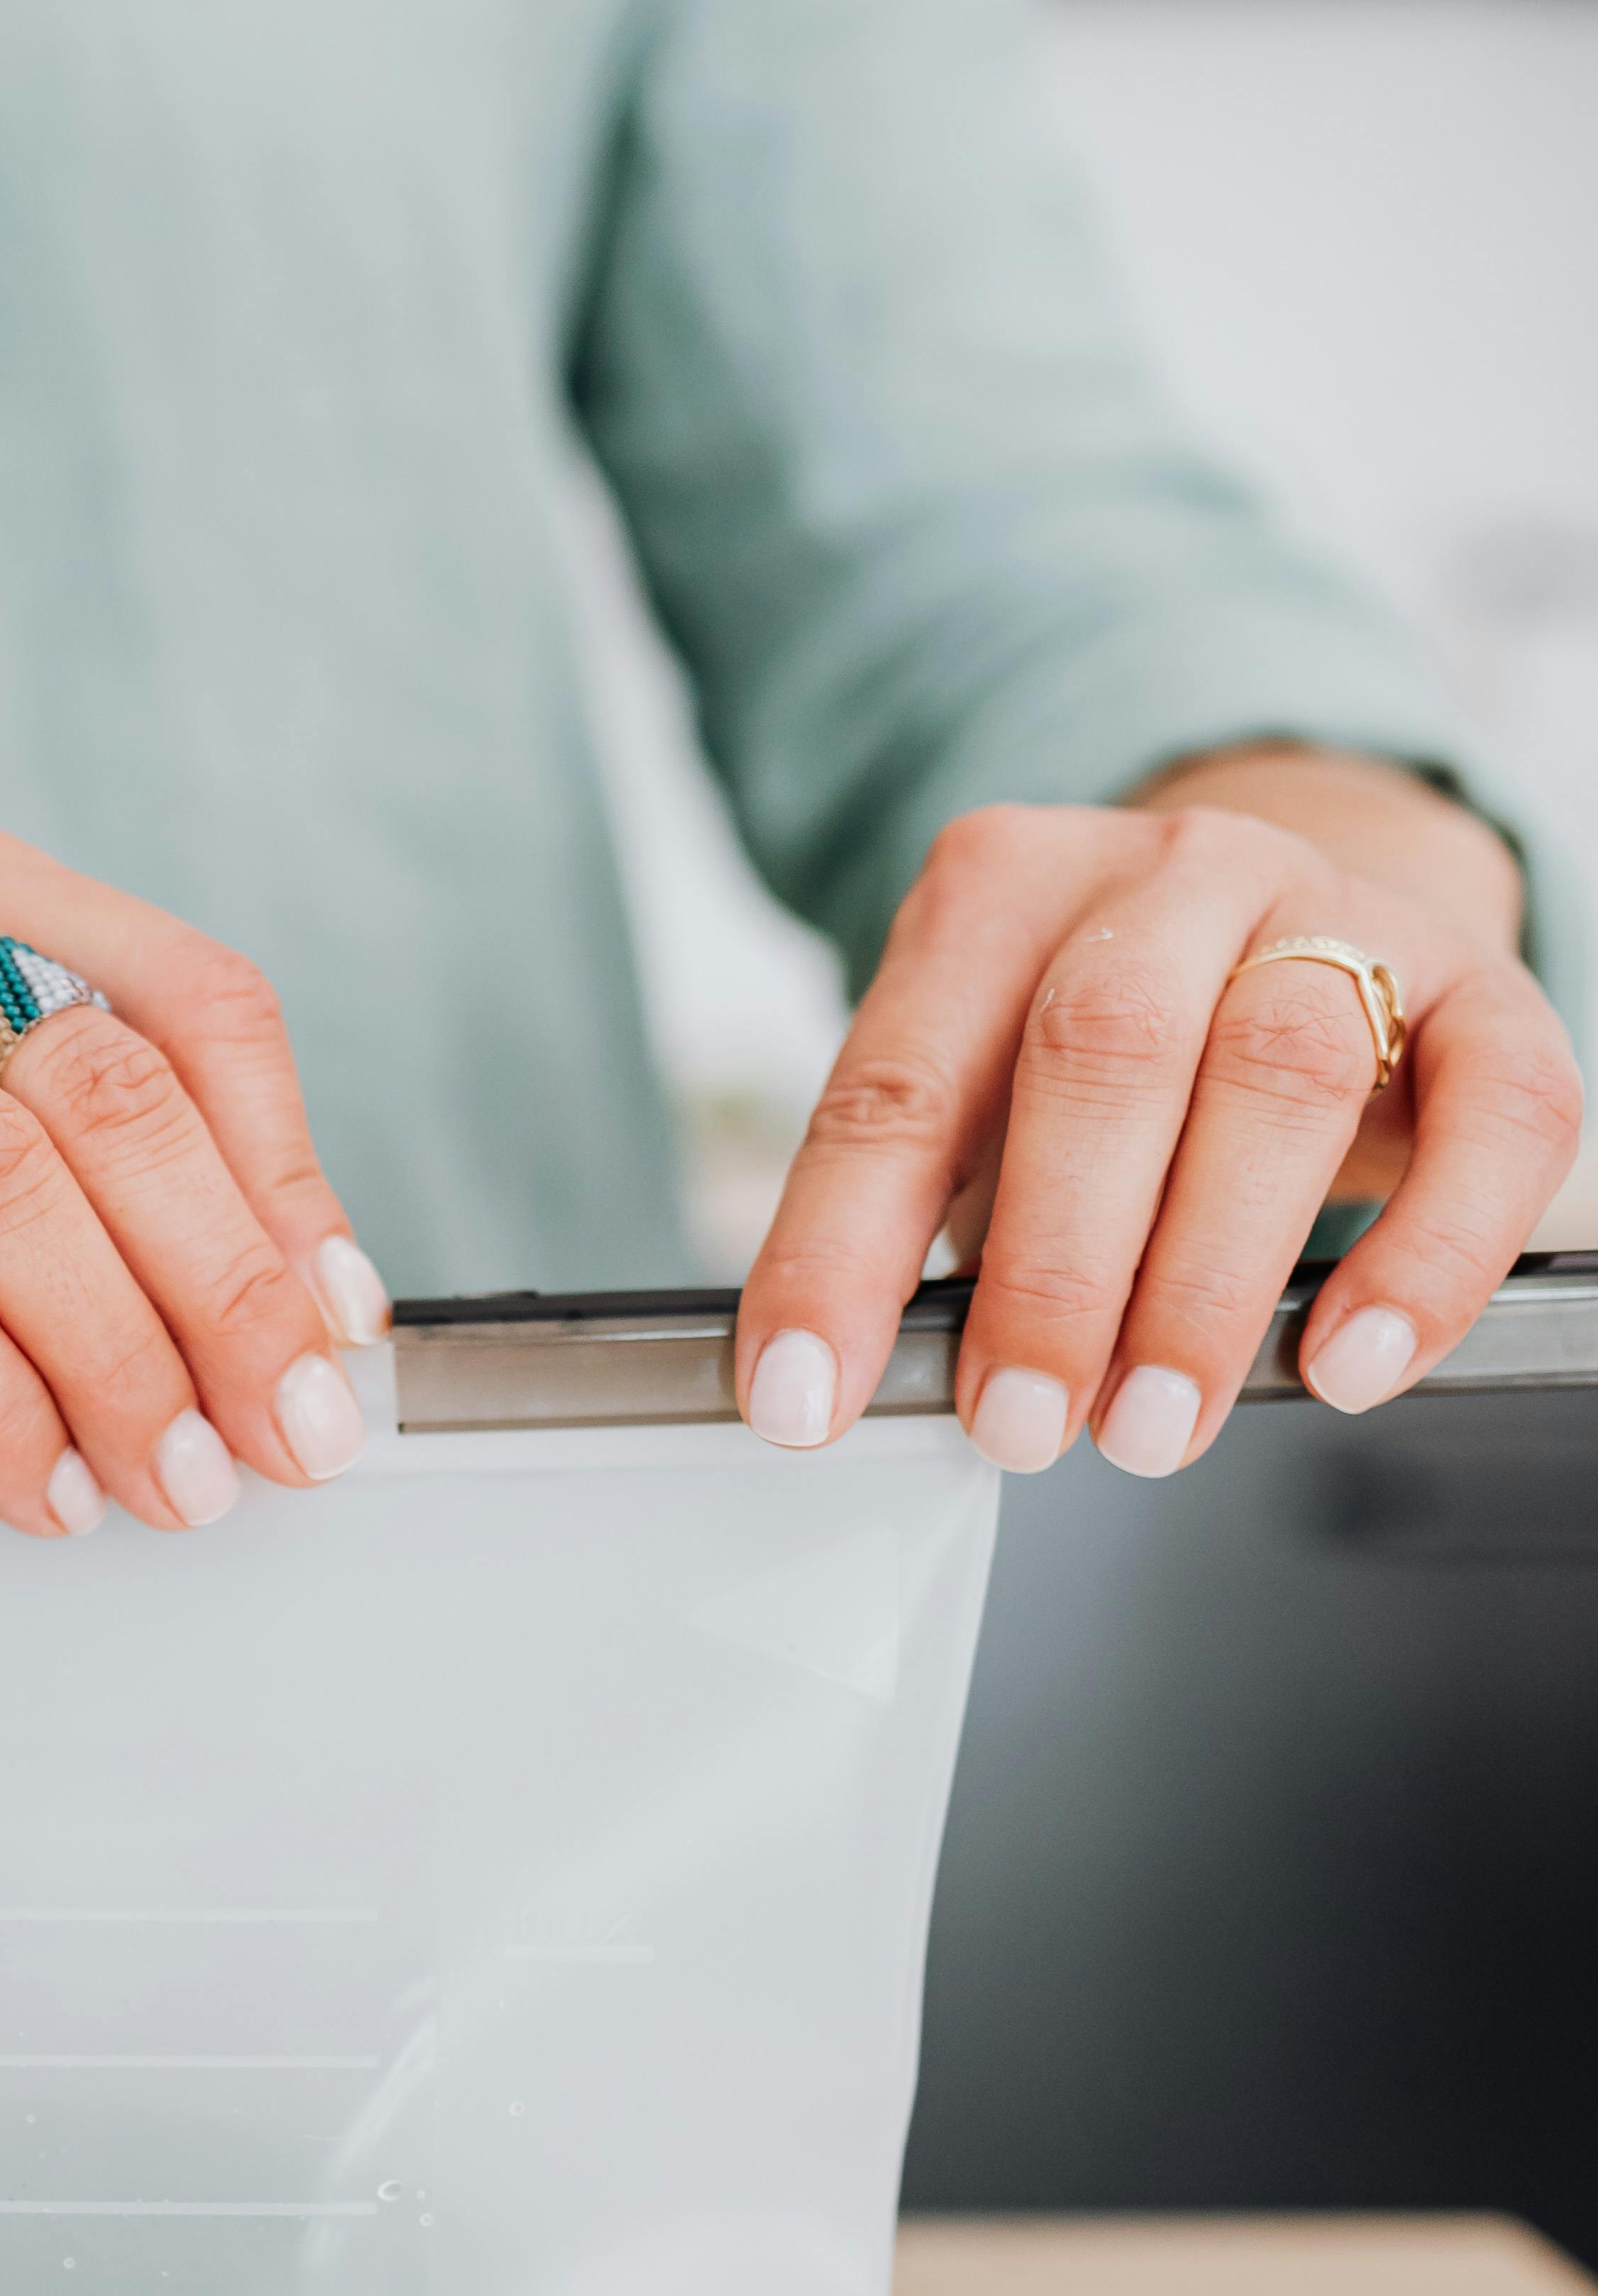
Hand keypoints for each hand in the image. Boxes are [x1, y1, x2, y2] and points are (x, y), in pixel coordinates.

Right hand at [0, 803, 389, 1535]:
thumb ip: (94, 1184)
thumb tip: (312, 1322)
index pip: (187, 1000)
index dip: (287, 1178)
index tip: (339, 1333)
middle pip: (99, 1090)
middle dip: (224, 1287)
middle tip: (285, 1437)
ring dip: (111, 1360)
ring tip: (169, 1480)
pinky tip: (28, 1480)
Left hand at [732, 756, 1581, 1475]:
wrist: (1313, 929)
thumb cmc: (1126, 1056)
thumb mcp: (994, 1105)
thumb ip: (937, 1218)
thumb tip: (874, 1378)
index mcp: (1006, 891)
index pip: (899, 1080)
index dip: (841, 1248)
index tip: (803, 1396)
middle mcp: (1172, 872)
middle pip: (1102, 1048)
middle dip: (1052, 1267)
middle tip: (1022, 1423)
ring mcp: (1340, 912)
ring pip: (1279, 1070)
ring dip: (1206, 1278)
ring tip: (1155, 1421)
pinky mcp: (1487, 992)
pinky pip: (1491, 1117)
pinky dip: (1426, 1258)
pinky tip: (1350, 1364)